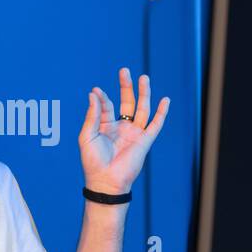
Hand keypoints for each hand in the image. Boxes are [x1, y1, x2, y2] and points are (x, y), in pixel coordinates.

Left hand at [78, 67, 169, 195]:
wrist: (105, 181)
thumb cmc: (93, 161)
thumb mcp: (87, 135)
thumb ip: (92, 115)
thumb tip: (93, 94)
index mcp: (106, 126)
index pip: (106, 106)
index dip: (102, 97)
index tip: (96, 90)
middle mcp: (121, 128)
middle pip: (127, 102)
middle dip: (126, 87)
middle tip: (124, 70)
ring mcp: (134, 133)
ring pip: (142, 109)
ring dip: (143, 93)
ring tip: (144, 78)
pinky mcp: (144, 141)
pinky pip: (155, 124)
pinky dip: (161, 113)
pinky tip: (165, 100)